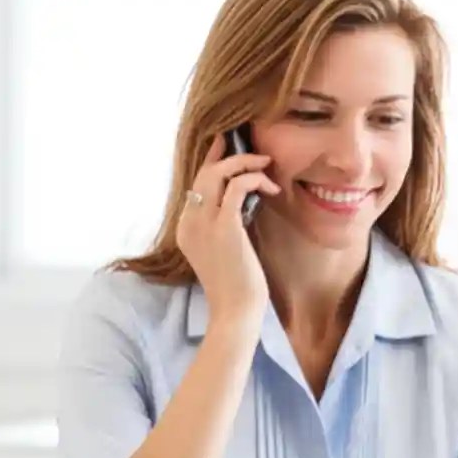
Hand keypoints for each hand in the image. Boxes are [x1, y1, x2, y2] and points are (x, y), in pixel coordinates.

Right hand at [175, 135, 279, 328]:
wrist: (236, 311)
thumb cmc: (236, 286)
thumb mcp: (223, 251)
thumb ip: (225, 227)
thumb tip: (244, 204)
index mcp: (186, 228)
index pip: (196, 185)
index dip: (212, 162)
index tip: (226, 145)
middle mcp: (190, 222)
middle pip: (204, 173)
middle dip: (230, 156)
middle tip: (256, 152)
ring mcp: (204, 223)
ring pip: (218, 174)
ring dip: (245, 163)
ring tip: (267, 166)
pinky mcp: (225, 226)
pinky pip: (237, 186)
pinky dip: (255, 179)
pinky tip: (271, 188)